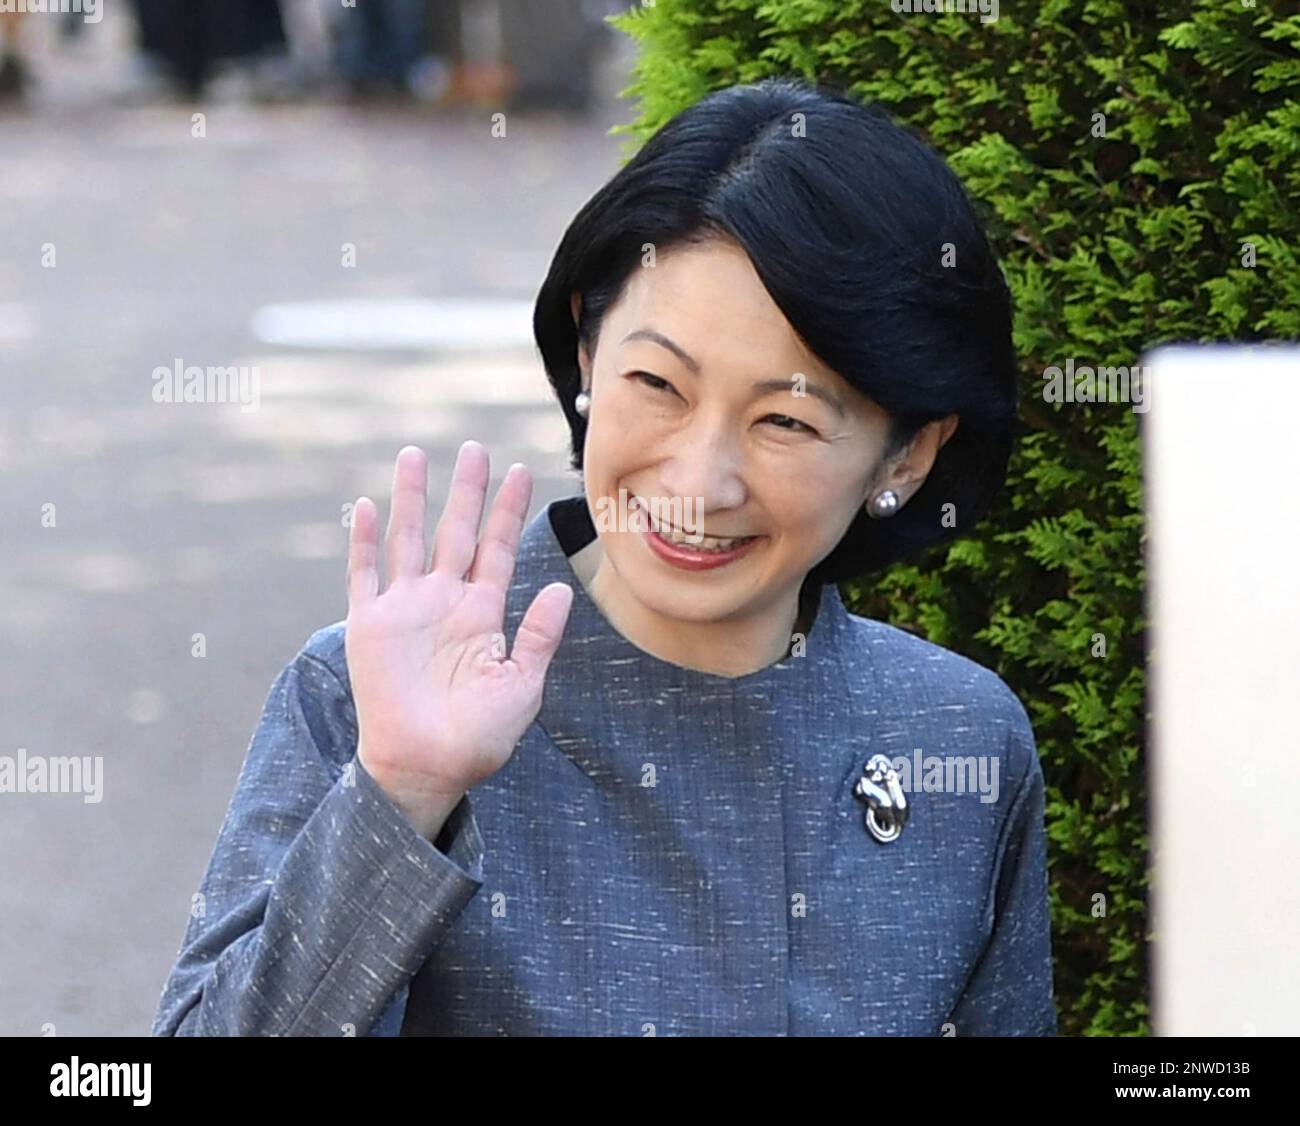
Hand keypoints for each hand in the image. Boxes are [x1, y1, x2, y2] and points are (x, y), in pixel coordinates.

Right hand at [345, 442, 572, 830]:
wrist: (426, 769)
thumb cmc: (478, 737)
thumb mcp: (522, 685)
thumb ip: (538, 635)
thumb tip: (560, 588)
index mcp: (482, 614)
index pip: (498, 549)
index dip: (509, 511)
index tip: (522, 471)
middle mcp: (443, 602)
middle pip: (456, 532)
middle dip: (466, 491)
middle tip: (475, 448)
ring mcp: (405, 610)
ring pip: (408, 540)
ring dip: (412, 499)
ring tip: (415, 455)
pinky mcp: (369, 625)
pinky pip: (363, 575)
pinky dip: (363, 541)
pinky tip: (366, 505)